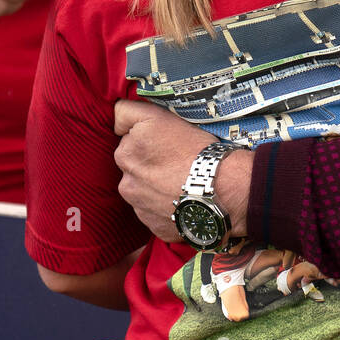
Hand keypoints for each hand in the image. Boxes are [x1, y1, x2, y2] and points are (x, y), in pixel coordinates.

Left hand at [113, 99, 253, 240]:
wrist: (223, 189)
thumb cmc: (197, 150)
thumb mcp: (161, 117)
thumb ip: (127, 114)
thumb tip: (115, 123)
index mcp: (126, 152)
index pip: (126, 136)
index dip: (147, 134)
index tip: (164, 139)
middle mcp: (126, 179)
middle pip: (133, 164)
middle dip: (149, 161)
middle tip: (177, 160)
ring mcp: (140, 207)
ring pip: (143, 189)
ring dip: (155, 185)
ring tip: (183, 181)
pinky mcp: (153, 225)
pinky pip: (156, 211)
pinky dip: (166, 205)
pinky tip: (185, 198)